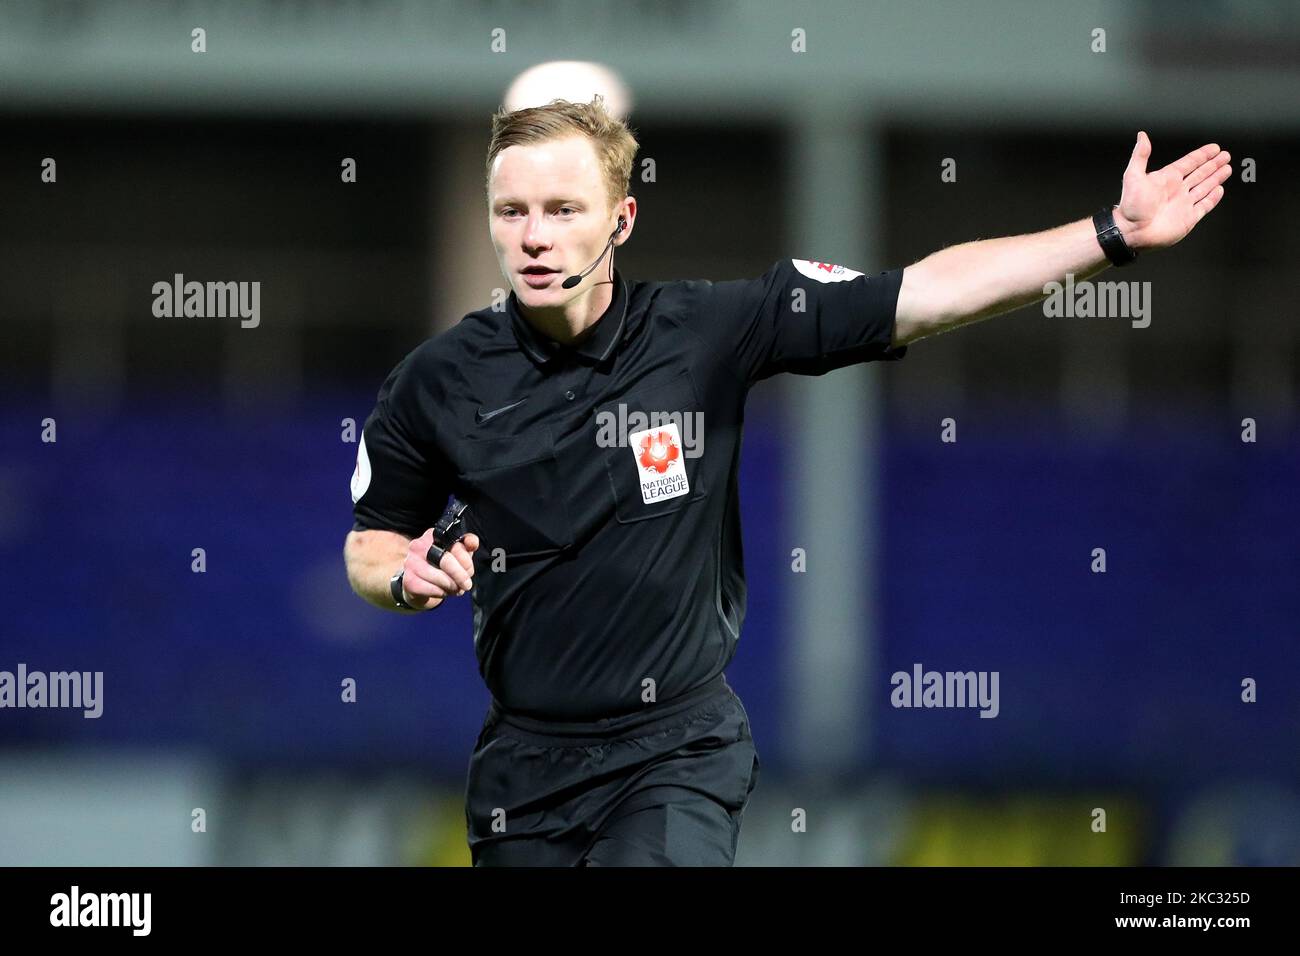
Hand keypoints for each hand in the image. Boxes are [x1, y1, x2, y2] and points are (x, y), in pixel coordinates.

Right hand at [400, 530, 480, 608]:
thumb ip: (467, 545)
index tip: (470, 571)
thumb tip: (472, 543)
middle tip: (467, 584)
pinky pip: (432, 590)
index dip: (467, 561)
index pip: (455, 545)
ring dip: (452, 586)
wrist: (419, 582)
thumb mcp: (456, 553)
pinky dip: (442, 593)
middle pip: (446, 561)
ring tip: (455, 588)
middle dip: (461, 575)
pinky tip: (442, 591)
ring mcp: (411, 563)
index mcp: (433, 535)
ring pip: (440, 578)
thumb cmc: (441, 565)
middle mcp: (419, 546)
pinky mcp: (409, 581)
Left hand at [1115, 131, 1230, 251]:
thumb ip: (1140, 155)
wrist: (1132, 232)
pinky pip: (1204, 205)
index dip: (1202, 155)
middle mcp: (1177, 190)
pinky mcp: (1188, 218)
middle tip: (1225, 155)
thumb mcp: (1133, 176)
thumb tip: (1141, 136)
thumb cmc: (1131, 207)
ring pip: (1205, 187)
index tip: (1214, 148)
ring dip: (1216, 178)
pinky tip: (1219, 189)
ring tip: (1227, 168)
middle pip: (1200, 173)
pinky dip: (1213, 197)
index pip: (1189, 163)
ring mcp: (1183, 204)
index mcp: (1167, 179)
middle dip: (1213, 164)